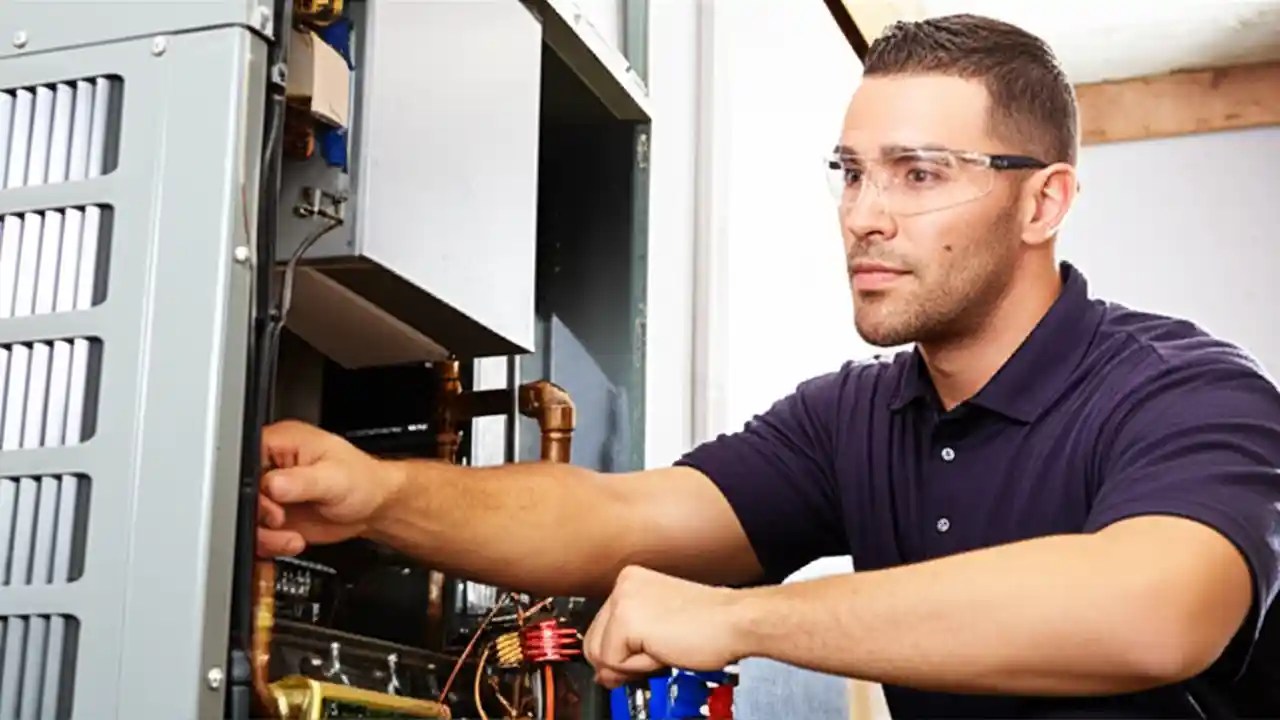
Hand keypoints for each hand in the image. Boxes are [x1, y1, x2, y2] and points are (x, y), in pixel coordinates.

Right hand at [256, 419, 403, 556]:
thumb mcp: (332, 478)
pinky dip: (271, 544)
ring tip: (290, 536)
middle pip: (240, 492)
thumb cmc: (362, 481)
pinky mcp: (275, 517)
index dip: (250, 483)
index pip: (244, 458)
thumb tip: (271, 485)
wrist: (373, 507)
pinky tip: (292, 541)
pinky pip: (258, 534)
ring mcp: (272, 494)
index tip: (270, 499)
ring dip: (265, 535)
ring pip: (245, 517)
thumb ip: (299, 482)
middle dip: (258, 514)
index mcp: (282, 443)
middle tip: (280, 519)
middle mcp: (272, 467)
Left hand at [583, 565, 746, 688]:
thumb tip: (601, 674)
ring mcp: (622, 599)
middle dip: (620, 662)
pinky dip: (640, 667)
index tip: (645, 653)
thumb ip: (625, 649)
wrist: (735, 621)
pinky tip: (665, 650)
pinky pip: (614, 663)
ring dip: (633, 665)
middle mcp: (623, 585)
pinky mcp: (626, 619)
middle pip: (593, 644)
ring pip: (600, 655)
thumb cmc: (710, 624)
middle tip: (656, 656)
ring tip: (664, 648)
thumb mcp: (656, 633)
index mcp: (630, 581)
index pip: (599, 629)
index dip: (618, 654)